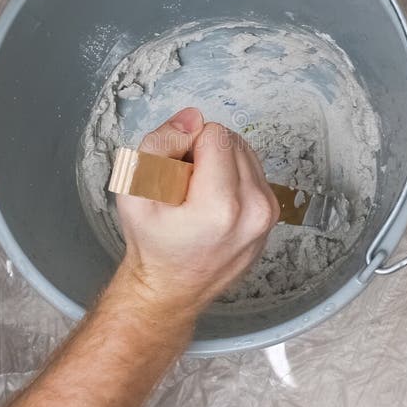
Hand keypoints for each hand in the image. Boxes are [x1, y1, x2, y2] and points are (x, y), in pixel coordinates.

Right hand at [116, 107, 279, 315]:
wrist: (171, 288)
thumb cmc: (151, 242)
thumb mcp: (134, 190)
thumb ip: (159, 144)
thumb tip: (192, 117)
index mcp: (221, 207)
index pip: (214, 134)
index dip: (187, 145)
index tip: (175, 176)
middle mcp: (254, 211)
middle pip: (232, 140)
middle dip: (204, 152)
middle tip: (184, 187)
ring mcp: (268, 215)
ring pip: (245, 152)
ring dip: (219, 163)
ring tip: (197, 195)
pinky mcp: (273, 216)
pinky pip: (254, 172)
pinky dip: (232, 177)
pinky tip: (212, 202)